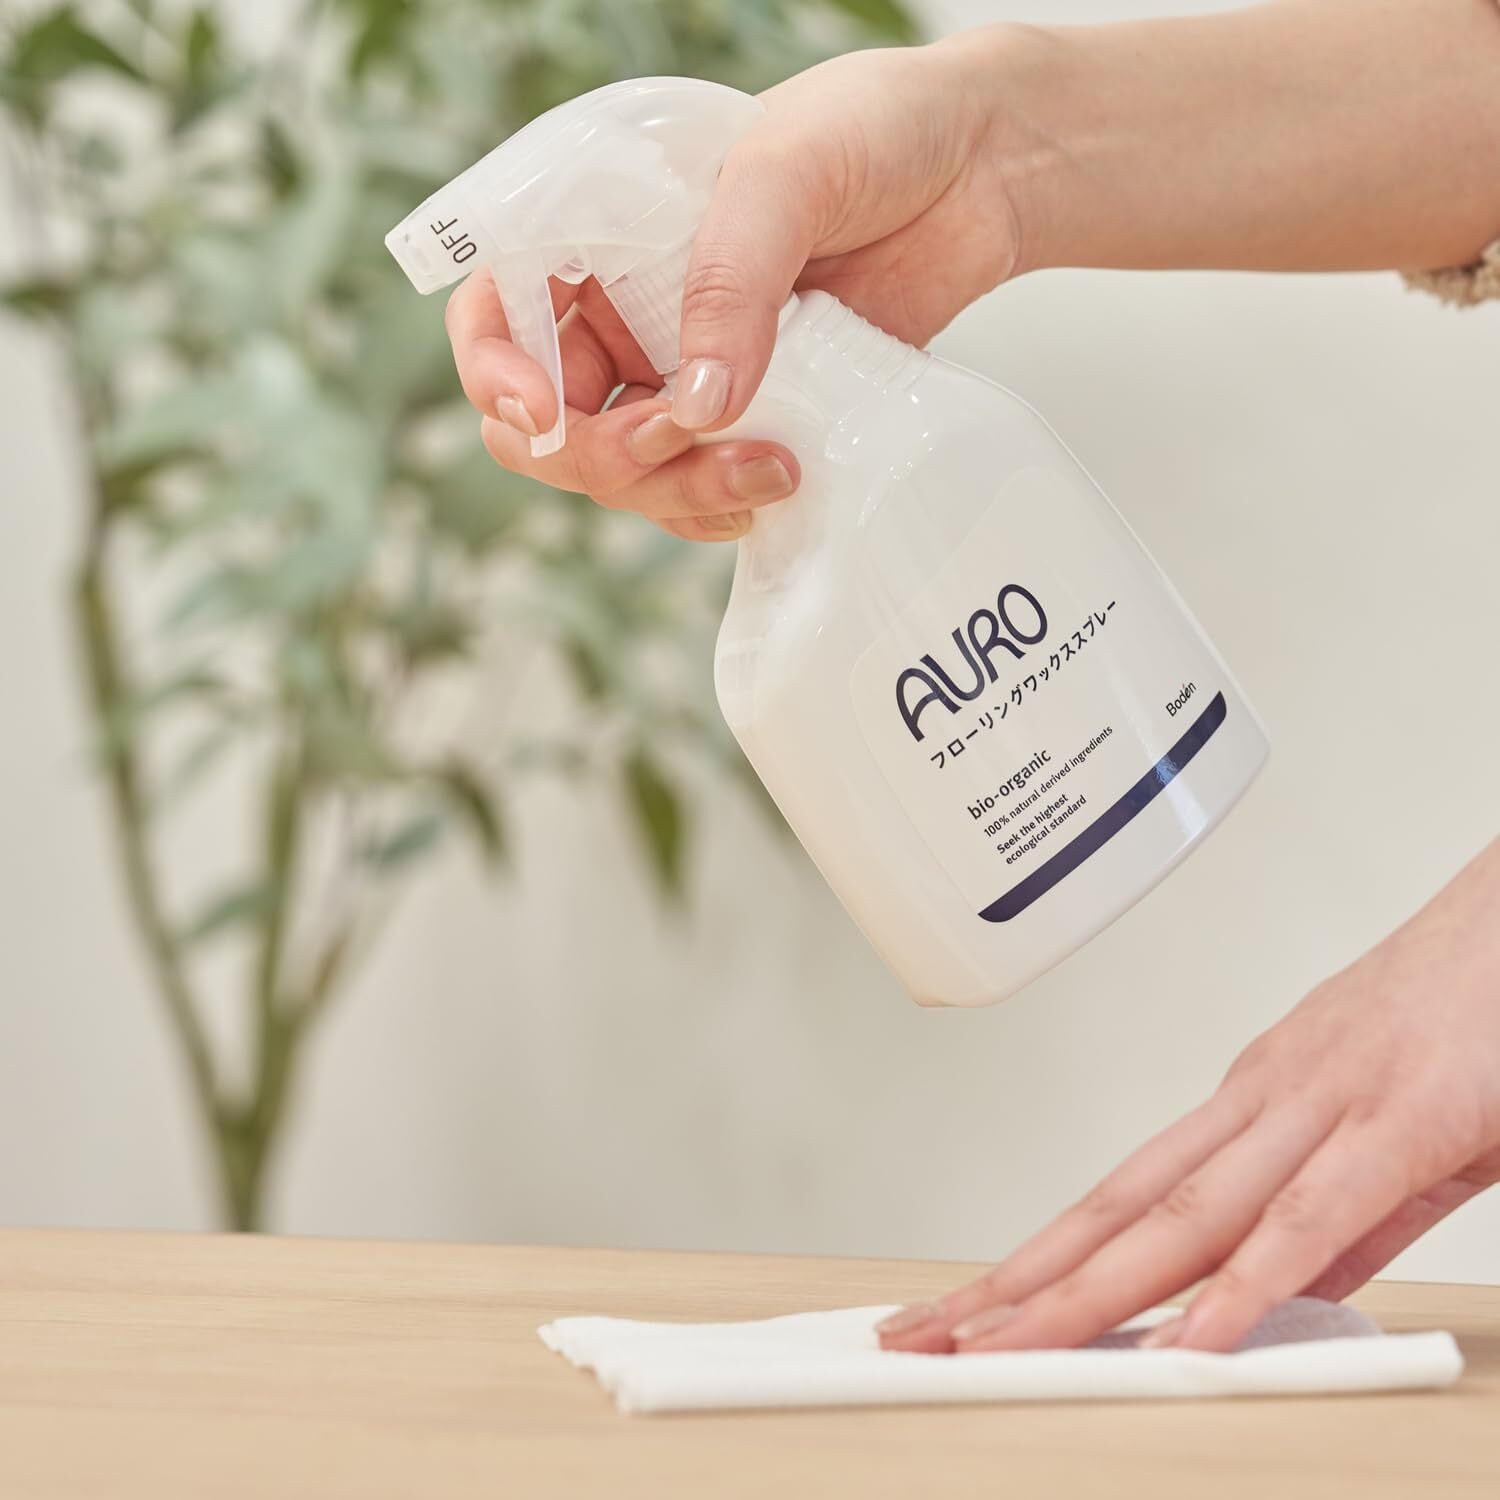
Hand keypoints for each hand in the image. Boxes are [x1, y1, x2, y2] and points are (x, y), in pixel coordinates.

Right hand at [444, 31, 1026, 538]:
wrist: (981, 168)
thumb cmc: (874, 129)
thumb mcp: (786, 173)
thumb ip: (732, 281)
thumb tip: (699, 405)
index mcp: (601, 236)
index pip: (497, 315)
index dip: (498, 375)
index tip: (548, 414)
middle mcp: (626, 313)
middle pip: (554, 425)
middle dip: (607, 455)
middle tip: (687, 437)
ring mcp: (684, 375)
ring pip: (627, 474)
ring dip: (679, 492)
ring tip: (771, 471)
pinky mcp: (749, 420)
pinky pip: (700, 491)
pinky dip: (722, 506)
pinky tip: (776, 486)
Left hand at [879, 840, 1499, 1354]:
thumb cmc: (1460, 1016)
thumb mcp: (1387, 1136)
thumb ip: (1342, 1223)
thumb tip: (1288, 1288)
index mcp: (1251, 1103)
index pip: (1122, 1196)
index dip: (1044, 1257)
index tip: (984, 1304)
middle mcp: (1258, 1101)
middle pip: (1121, 1211)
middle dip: (1025, 1283)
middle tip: (939, 1333)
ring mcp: (1315, 1108)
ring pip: (1181, 1216)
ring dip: (1090, 1290)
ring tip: (1013, 1346)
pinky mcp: (1393, 1124)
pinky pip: (1303, 1218)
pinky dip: (1240, 1287)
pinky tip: (1185, 1339)